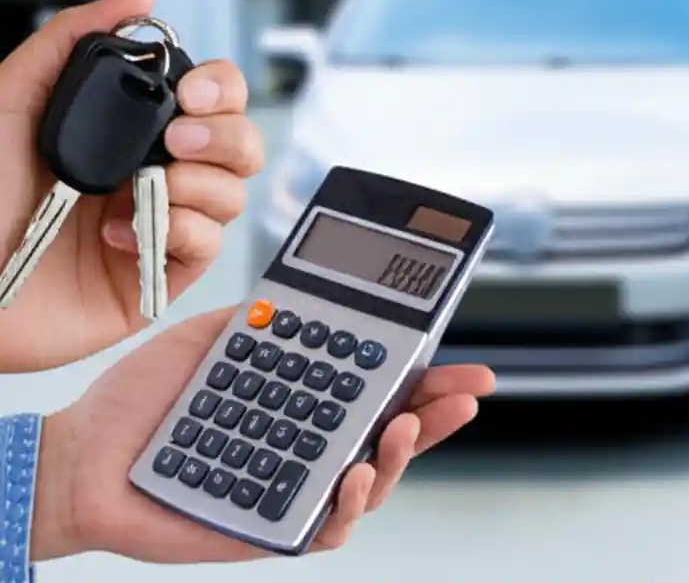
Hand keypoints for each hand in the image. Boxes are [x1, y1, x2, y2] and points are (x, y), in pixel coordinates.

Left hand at [0, 0, 263, 370]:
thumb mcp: (13, 97)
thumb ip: (74, 35)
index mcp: (129, 131)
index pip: (214, 100)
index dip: (222, 91)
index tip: (193, 95)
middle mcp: (153, 175)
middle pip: (241, 145)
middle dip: (226, 136)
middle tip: (180, 139)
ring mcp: (161, 225)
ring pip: (233, 195)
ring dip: (202, 185)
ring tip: (147, 190)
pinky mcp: (159, 276)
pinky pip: (208, 247)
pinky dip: (177, 233)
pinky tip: (117, 234)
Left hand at [29, 306, 493, 561]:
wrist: (85, 455)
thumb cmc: (147, 404)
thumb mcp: (214, 340)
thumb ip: (265, 321)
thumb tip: (313, 297)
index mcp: (305, 400)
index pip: (379, 388)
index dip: (425, 378)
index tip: (461, 363)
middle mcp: (310, 444)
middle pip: (394, 434)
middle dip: (439, 415)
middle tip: (467, 394)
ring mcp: (296, 486)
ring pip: (373, 481)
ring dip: (401, 455)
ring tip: (404, 426)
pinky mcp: (273, 527)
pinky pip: (327, 525)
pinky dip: (348, 505)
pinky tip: (355, 476)